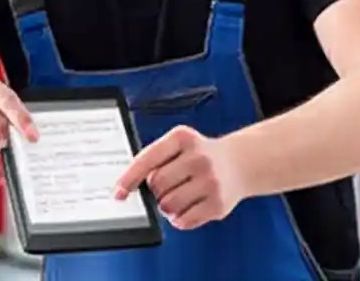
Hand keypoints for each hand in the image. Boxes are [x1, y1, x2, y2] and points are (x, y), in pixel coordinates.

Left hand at [113, 126, 246, 230]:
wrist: (240, 162)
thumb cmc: (201, 154)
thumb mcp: (178, 144)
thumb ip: (154, 158)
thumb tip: (128, 186)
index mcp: (182, 138)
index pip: (147, 159)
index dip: (129, 178)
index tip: (118, 192)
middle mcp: (198, 158)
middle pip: (157, 185)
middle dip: (156, 190)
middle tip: (167, 186)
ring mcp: (211, 182)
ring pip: (168, 205)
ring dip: (166, 206)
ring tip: (178, 196)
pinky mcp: (219, 205)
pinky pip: (184, 221)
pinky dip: (179, 218)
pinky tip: (188, 207)